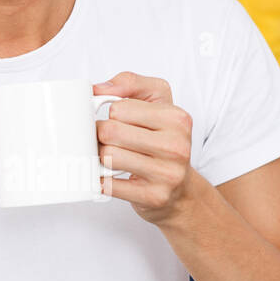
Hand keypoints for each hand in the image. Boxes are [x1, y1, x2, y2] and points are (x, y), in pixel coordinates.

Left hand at [93, 72, 195, 224]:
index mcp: (177, 119)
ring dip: (102, 158)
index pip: (118, 108)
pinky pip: (110, 185)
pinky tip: (110, 177)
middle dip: (102, 136)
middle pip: (110, 132)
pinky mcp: (154, 197)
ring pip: (108, 157)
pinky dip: (102, 180)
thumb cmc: (164, 141)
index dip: (111, 115)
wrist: (181, 189)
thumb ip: (129, 83)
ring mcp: (167, 174)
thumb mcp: (157, 102)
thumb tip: (97, 89)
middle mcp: (176, 146)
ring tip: (113, 158)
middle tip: (110, 141)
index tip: (119, 122)